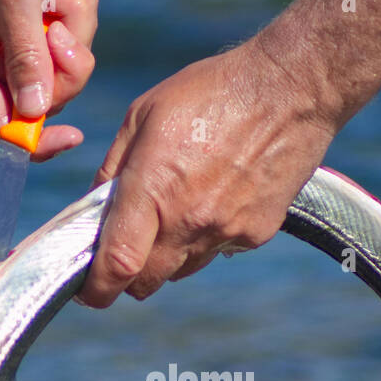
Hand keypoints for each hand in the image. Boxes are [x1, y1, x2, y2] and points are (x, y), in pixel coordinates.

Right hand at [0, 0, 96, 160]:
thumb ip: (25, 54)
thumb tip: (34, 111)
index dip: (33, 140)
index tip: (72, 136)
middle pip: (42, 100)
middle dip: (64, 69)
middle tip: (64, 33)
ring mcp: (21, 40)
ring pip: (66, 69)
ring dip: (77, 30)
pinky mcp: (46, 24)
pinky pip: (78, 38)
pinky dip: (81, 9)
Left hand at [82, 41, 335, 306]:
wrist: (291, 89)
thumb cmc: (210, 92)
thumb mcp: (143, 115)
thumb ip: (113, 169)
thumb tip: (93, 211)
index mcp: (154, 188)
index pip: (118, 263)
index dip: (97, 288)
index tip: (90, 290)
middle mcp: (189, 220)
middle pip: (147, 282)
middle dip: (129, 278)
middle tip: (125, 254)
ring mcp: (226, 230)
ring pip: (181, 269)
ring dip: (168, 255)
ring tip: (177, 210)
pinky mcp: (256, 233)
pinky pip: (217, 250)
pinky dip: (207, 236)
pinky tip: (216, 198)